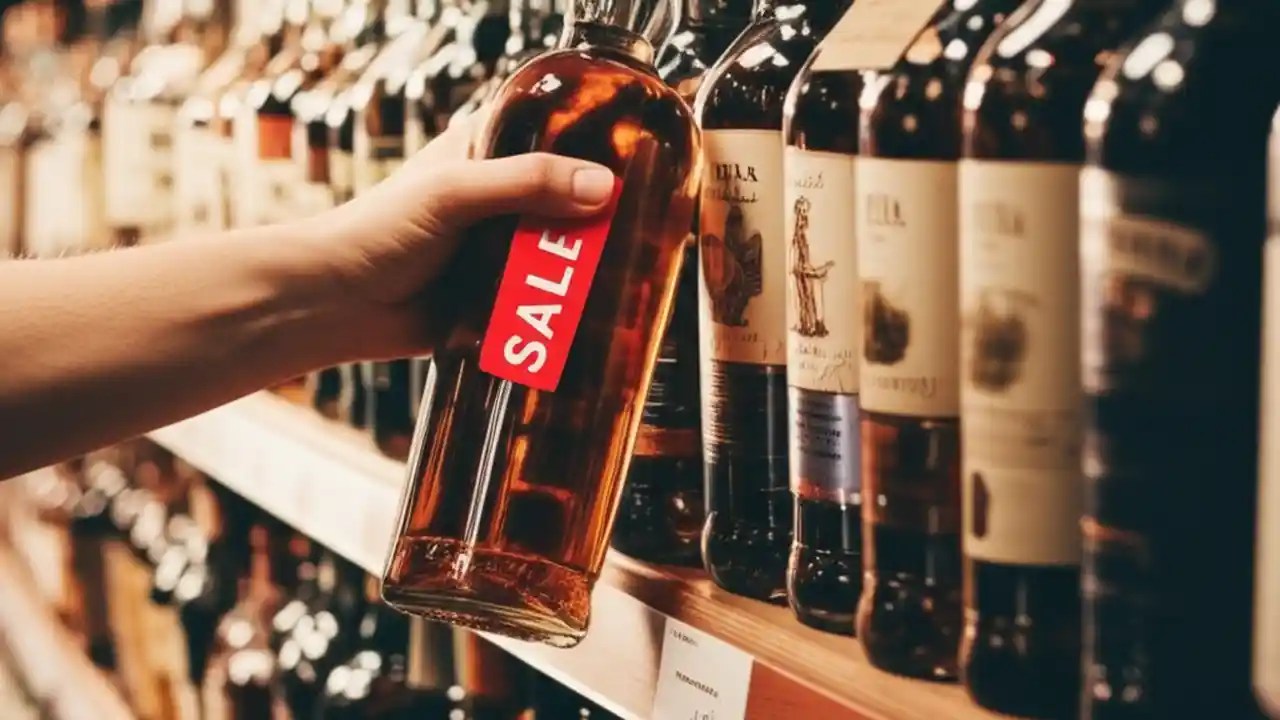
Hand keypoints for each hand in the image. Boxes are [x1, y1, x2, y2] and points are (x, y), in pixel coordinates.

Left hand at [298, 117, 615, 358]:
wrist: (334, 304)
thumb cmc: (378, 231)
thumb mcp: (455, 192)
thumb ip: (527, 184)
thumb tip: (603, 189)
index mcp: (486, 153)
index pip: (552, 133)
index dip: (595, 144)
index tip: (640, 158)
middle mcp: (499, 198)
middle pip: (570, 198)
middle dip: (601, 216)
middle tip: (644, 227)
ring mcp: (500, 249)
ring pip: (561, 252)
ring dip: (587, 265)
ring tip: (629, 273)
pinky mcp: (498, 297)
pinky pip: (543, 300)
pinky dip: (565, 306)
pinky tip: (599, 311)